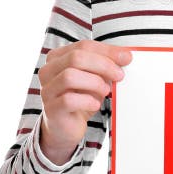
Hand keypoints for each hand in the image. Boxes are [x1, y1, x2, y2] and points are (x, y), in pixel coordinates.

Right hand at [37, 39, 131, 164]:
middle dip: (103, 65)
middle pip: (76, 57)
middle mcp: (47, 71)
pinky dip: (87, 100)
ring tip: (105, 91)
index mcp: (57, 57)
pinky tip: (95, 104)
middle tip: (119, 75)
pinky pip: (68, 100)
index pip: (83, 46)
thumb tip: (125, 56)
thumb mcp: (94, 77)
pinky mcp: (50, 109)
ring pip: (69, 76)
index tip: (126, 58)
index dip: (107, 51)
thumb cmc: (80, 98)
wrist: (66, 127)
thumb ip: (105, 65)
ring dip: (94, 82)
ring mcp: (46, 90)